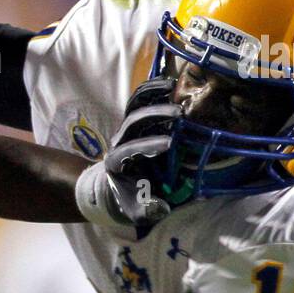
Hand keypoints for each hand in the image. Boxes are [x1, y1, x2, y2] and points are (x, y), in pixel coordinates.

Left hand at [75, 78, 181, 229]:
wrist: (114, 186)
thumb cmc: (127, 199)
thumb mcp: (134, 211)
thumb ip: (146, 210)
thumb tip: (160, 208)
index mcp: (117, 163)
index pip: (129, 150)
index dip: (146, 146)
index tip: (169, 144)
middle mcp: (119, 142)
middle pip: (132, 123)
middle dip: (153, 116)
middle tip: (179, 114)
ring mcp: (125, 129)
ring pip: (133, 107)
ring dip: (151, 96)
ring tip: (172, 87)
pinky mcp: (133, 121)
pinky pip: (138, 101)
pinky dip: (150, 90)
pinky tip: (168, 82)